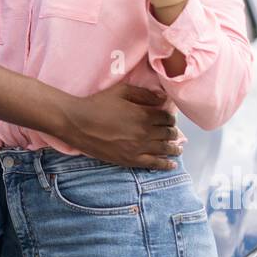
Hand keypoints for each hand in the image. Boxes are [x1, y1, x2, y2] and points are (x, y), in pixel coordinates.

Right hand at [61, 82, 184, 170]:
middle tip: (172, 131)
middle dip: (172, 132)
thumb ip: (144, 94)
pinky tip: (171, 165)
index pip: (167, 118)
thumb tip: (163, 99)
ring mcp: (138, 148)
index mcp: (144, 115)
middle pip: (168, 133)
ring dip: (174, 148)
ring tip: (178, 149)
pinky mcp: (130, 160)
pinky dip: (165, 164)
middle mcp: (145, 133)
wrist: (78, 123)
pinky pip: (154, 164)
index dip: (170, 117)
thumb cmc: (98, 104)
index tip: (168, 118)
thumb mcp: (121, 91)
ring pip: (164, 149)